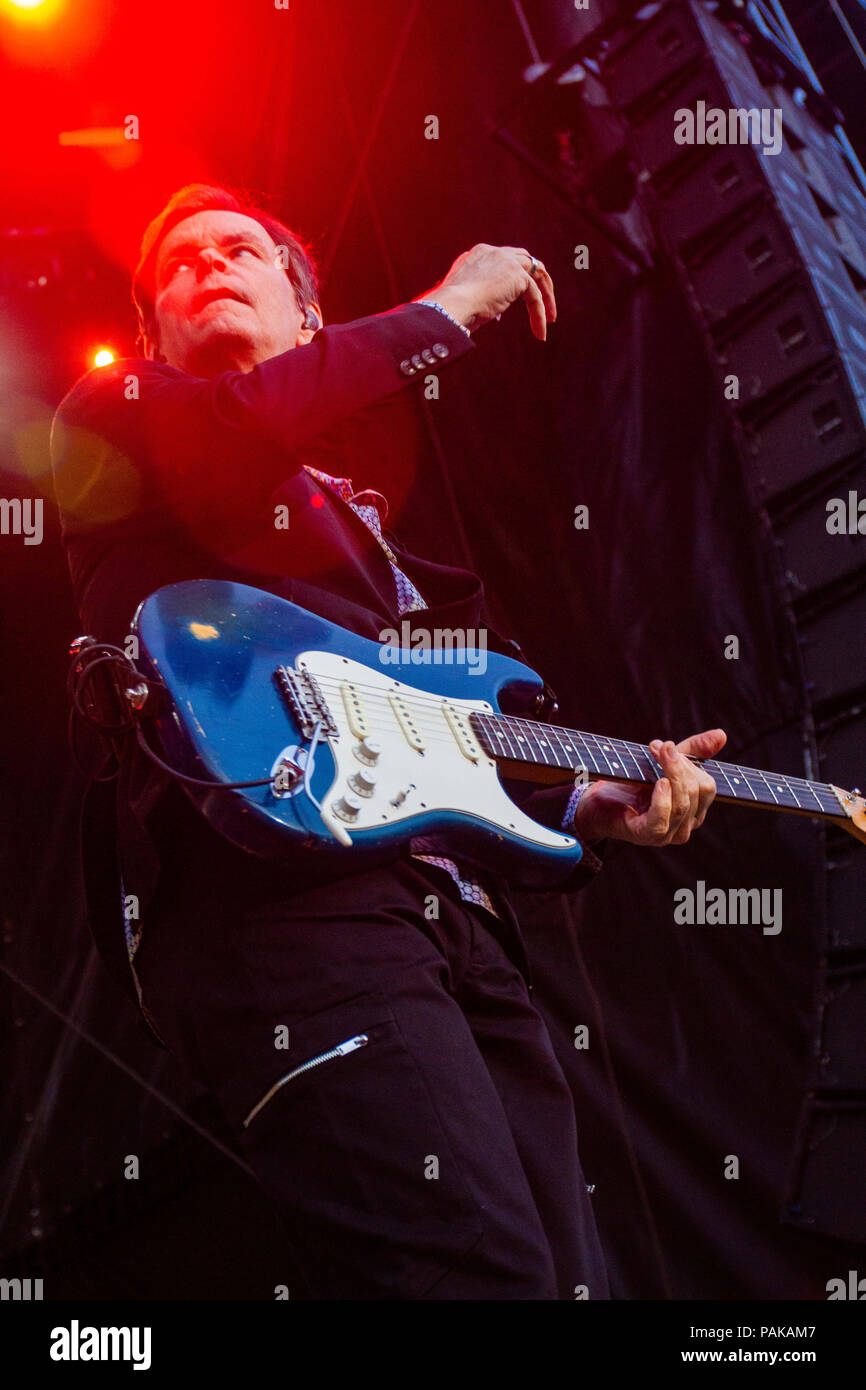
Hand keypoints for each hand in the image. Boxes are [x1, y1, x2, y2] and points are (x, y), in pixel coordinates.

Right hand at [417, 243, 556, 339]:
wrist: (450, 307)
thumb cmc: (452, 310)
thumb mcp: (467, 299)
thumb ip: (482, 297)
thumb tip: (496, 313)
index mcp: (478, 254)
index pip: (503, 261)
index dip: (510, 282)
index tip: (505, 308)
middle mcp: (493, 252)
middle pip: (525, 260)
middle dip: (536, 280)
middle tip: (541, 302)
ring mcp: (506, 261)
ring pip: (536, 274)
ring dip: (546, 296)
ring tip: (550, 319)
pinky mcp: (517, 275)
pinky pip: (534, 296)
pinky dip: (539, 314)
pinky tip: (540, 333)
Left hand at [573, 728, 725, 846]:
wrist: (598, 800)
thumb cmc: (633, 783)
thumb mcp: (665, 763)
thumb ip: (693, 751)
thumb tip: (722, 735)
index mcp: (694, 810)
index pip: (707, 786)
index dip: (690, 763)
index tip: (666, 744)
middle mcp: (686, 826)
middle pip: (696, 792)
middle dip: (678, 765)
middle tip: (657, 747)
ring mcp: (668, 834)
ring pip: (682, 804)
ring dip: (670, 773)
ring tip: (656, 755)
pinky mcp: (647, 836)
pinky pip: (662, 821)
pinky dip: (662, 800)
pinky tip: (659, 783)